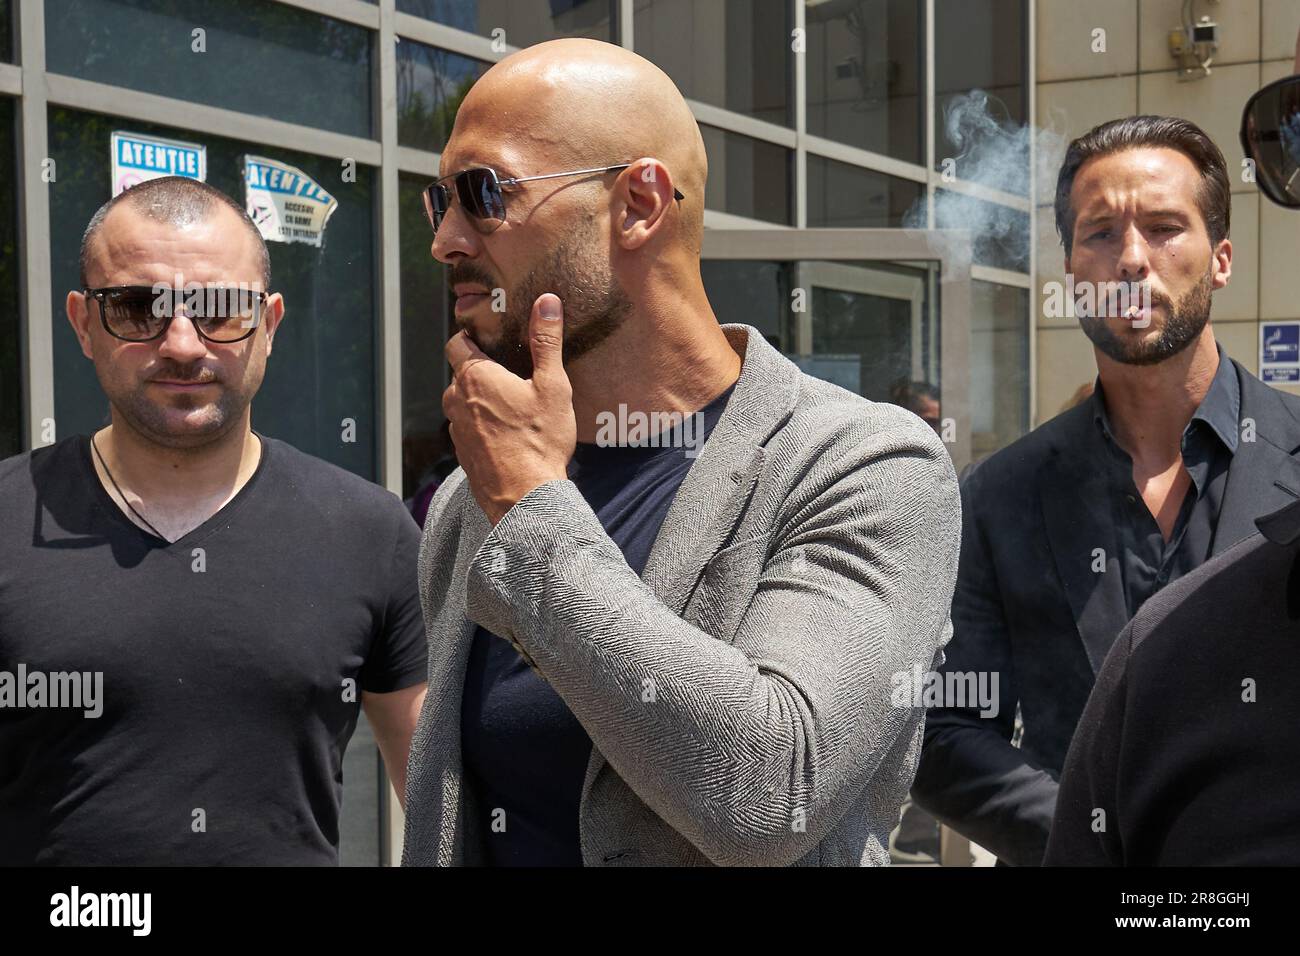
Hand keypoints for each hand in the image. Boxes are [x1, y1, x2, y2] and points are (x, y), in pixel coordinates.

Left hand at [443, 293, 576, 523]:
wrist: (525, 497)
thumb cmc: (539, 441)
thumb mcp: (552, 386)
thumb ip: (546, 342)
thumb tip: (546, 302)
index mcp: (474, 377)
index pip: (456, 343)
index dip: (471, 338)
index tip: (490, 340)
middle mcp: (456, 400)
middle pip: (460, 374)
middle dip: (481, 372)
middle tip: (511, 376)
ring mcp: (456, 430)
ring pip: (462, 404)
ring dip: (480, 402)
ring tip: (512, 408)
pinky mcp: (462, 454)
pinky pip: (468, 430)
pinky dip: (482, 427)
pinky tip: (507, 435)